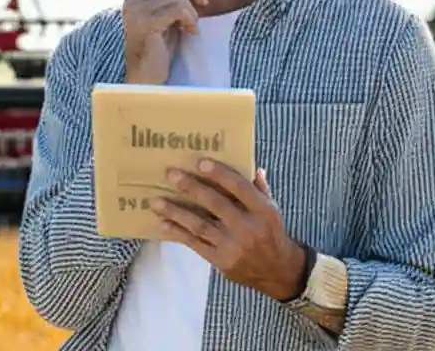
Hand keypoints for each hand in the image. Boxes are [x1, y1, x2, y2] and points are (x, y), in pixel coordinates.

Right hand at [122, 0, 208, 84]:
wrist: (145, 80)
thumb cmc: (158, 52)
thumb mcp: (164, 21)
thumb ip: (168, 2)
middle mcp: (131, 0)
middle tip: (203, 4)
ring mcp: (136, 11)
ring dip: (192, 10)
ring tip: (191, 27)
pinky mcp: (145, 23)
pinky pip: (177, 8)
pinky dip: (190, 20)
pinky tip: (190, 33)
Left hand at [152, 160, 307, 301]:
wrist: (278, 272)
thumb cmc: (271, 233)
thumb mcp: (272, 209)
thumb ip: (259, 188)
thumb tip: (251, 166)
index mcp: (263, 211)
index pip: (240, 187)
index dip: (220, 174)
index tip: (200, 162)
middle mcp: (248, 227)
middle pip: (216, 204)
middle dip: (192, 188)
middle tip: (171, 174)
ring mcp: (233, 245)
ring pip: (200, 225)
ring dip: (176, 212)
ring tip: (155, 201)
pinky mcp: (221, 260)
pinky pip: (195, 244)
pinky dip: (178, 233)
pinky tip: (163, 224)